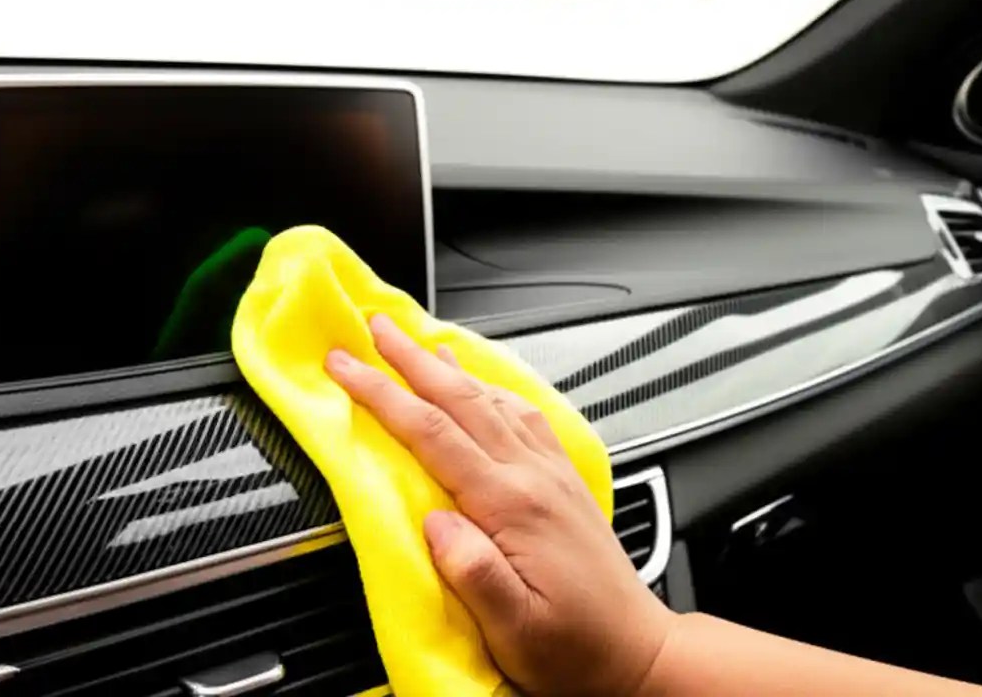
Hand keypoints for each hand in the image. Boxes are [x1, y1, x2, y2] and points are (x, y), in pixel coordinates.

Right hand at [325, 314, 676, 695]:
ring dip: (450, 367)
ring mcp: (552, 475)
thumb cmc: (573, 648)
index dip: (383, 395)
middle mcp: (535, 478)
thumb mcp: (514, 627)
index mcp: (513, 506)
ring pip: (494, 400)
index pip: (434, 434)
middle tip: (375, 325)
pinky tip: (483, 386)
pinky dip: (493, 389)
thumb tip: (433, 523)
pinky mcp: (563, 483)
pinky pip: (524, 417)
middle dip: (412, 358)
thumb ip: (472, 571)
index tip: (346, 367)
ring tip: (419, 342)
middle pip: (462, 400)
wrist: (635, 656)